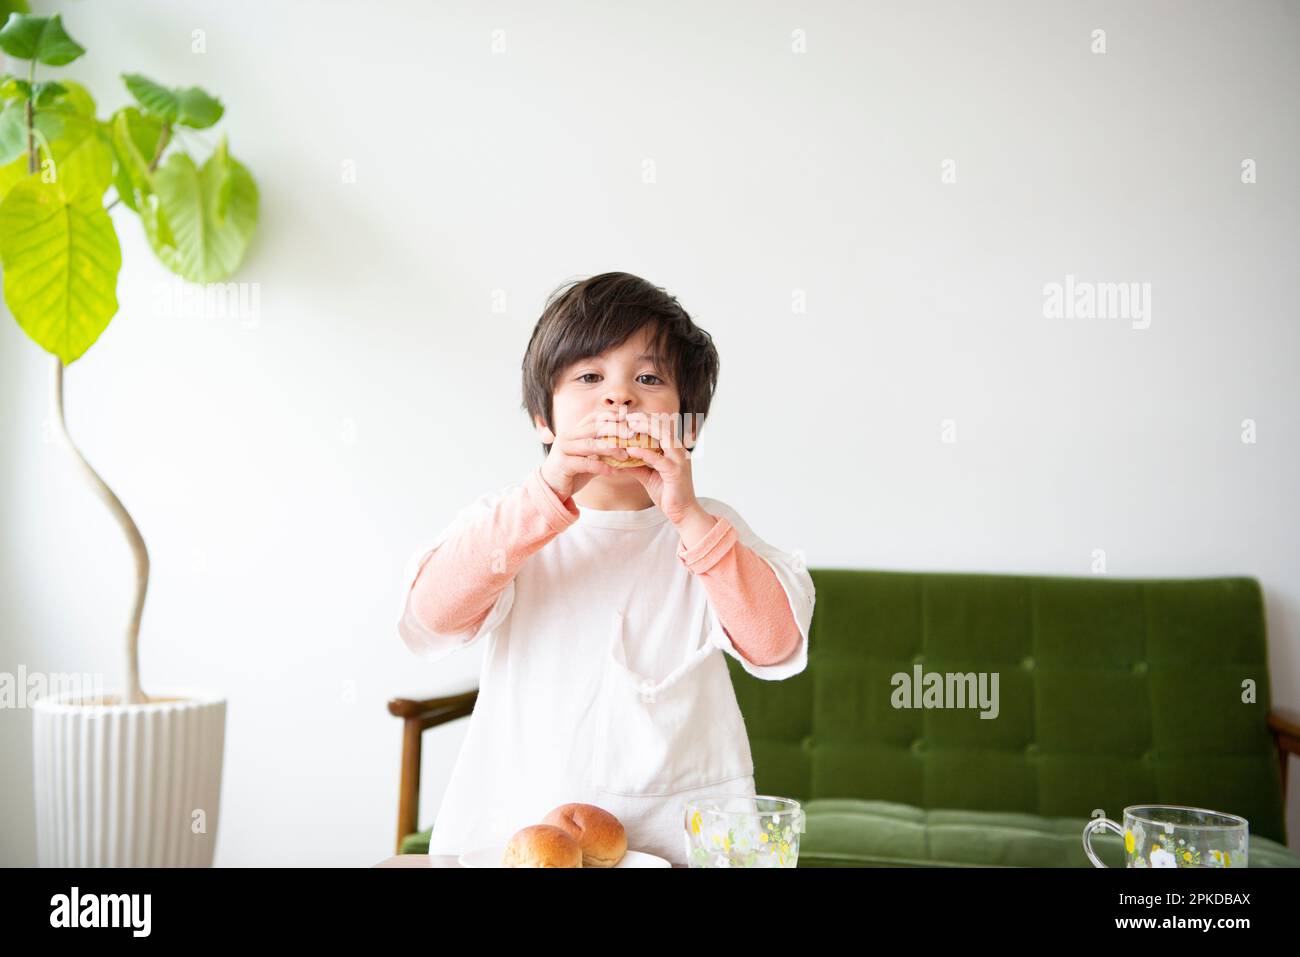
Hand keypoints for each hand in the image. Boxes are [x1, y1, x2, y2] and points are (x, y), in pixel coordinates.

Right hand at [538, 409, 631, 500]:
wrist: (551, 489)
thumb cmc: (572, 472)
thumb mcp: (589, 458)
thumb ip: (603, 451)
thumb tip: (628, 448)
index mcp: (573, 432)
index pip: (593, 417)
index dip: (611, 416)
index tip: (628, 419)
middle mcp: (567, 436)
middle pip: (594, 427)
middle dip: (615, 430)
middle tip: (631, 435)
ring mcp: (563, 449)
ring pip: (590, 444)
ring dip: (610, 449)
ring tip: (624, 456)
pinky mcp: (562, 464)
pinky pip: (586, 463)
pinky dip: (602, 467)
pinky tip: (614, 472)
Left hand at [617, 411, 699, 525]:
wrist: (682, 513)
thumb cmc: (667, 493)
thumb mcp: (648, 475)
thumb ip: (636, 464)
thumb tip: (619, 456)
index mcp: (674, 450)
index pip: (661, 428)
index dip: (646, 420)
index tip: (629, 417)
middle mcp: (678, 451)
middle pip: (662, 427)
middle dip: (645, 420)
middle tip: (627, 416)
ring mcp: (679, 460)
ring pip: (664, 437)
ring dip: (646, 429)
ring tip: (629, 426)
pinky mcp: (675, 472)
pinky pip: (658, 459)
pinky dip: (644, 452)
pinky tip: (630, 449)